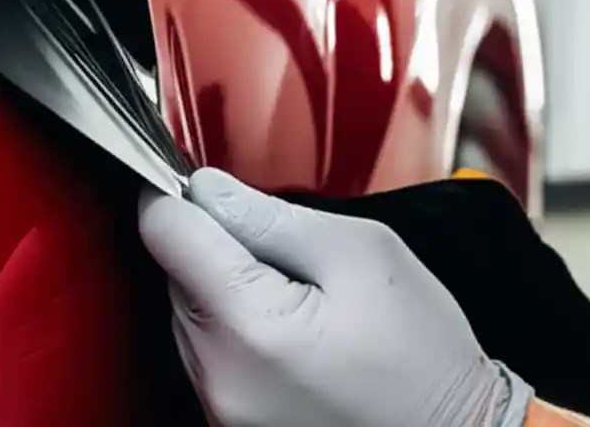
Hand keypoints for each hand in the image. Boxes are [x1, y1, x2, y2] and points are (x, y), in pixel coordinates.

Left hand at [138, 168, 533, 426]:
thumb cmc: (423, 356)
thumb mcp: (361, 253)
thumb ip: (272, 216)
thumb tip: (208, 189)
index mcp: (251, 327)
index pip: (166, 235)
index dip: (179, 195)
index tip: (202, 186)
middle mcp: (220, 377)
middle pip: (176, 275)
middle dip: (217, 247)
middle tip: (289, 253)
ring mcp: (222, 409)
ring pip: (190, 315)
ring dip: (227, 291)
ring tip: (301, 299)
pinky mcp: (230, 424)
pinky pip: (211, 357)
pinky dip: (238, 333)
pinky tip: (294, 333)